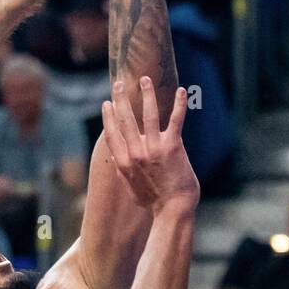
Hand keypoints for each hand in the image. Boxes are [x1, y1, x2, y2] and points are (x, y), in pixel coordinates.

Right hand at [101, 77, 198, 213]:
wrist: (173, 208)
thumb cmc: (153, 201)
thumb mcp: (131, 187)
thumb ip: (122, 171)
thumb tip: (115, 158)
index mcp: (124, 162)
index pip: (112, 133)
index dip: (109, 116)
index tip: (107, 104)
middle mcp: (136, 152)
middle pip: (126, 119)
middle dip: (121, 99)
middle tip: (119, 84)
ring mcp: (154, 148)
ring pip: (148, 115)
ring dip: (146, 94)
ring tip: (145, 80)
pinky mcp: (173, 147)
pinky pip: (175, 121)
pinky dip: (179, 104)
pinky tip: (181, 91)